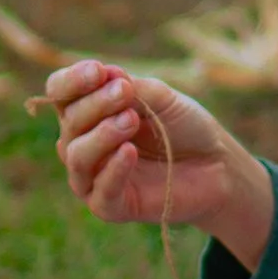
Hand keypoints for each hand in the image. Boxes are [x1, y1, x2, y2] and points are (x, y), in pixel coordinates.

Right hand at [41, 59, 275, 266]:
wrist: (217, 164)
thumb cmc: (185, 127)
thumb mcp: (162, 98)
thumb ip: (133, 88)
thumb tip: (106, 73)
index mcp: (88, 112)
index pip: (60, 92)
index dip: (72, 81)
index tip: (98, 71)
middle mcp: (82, 143)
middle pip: (70, 121)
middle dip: (96, 104)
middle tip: (126, 94)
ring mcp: (93, 177)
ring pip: (76, 156)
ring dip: (101, 135)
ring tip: (131, 120)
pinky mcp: (111, 206)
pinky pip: (100, 191)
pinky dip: (113, 170)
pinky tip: (129, 152)